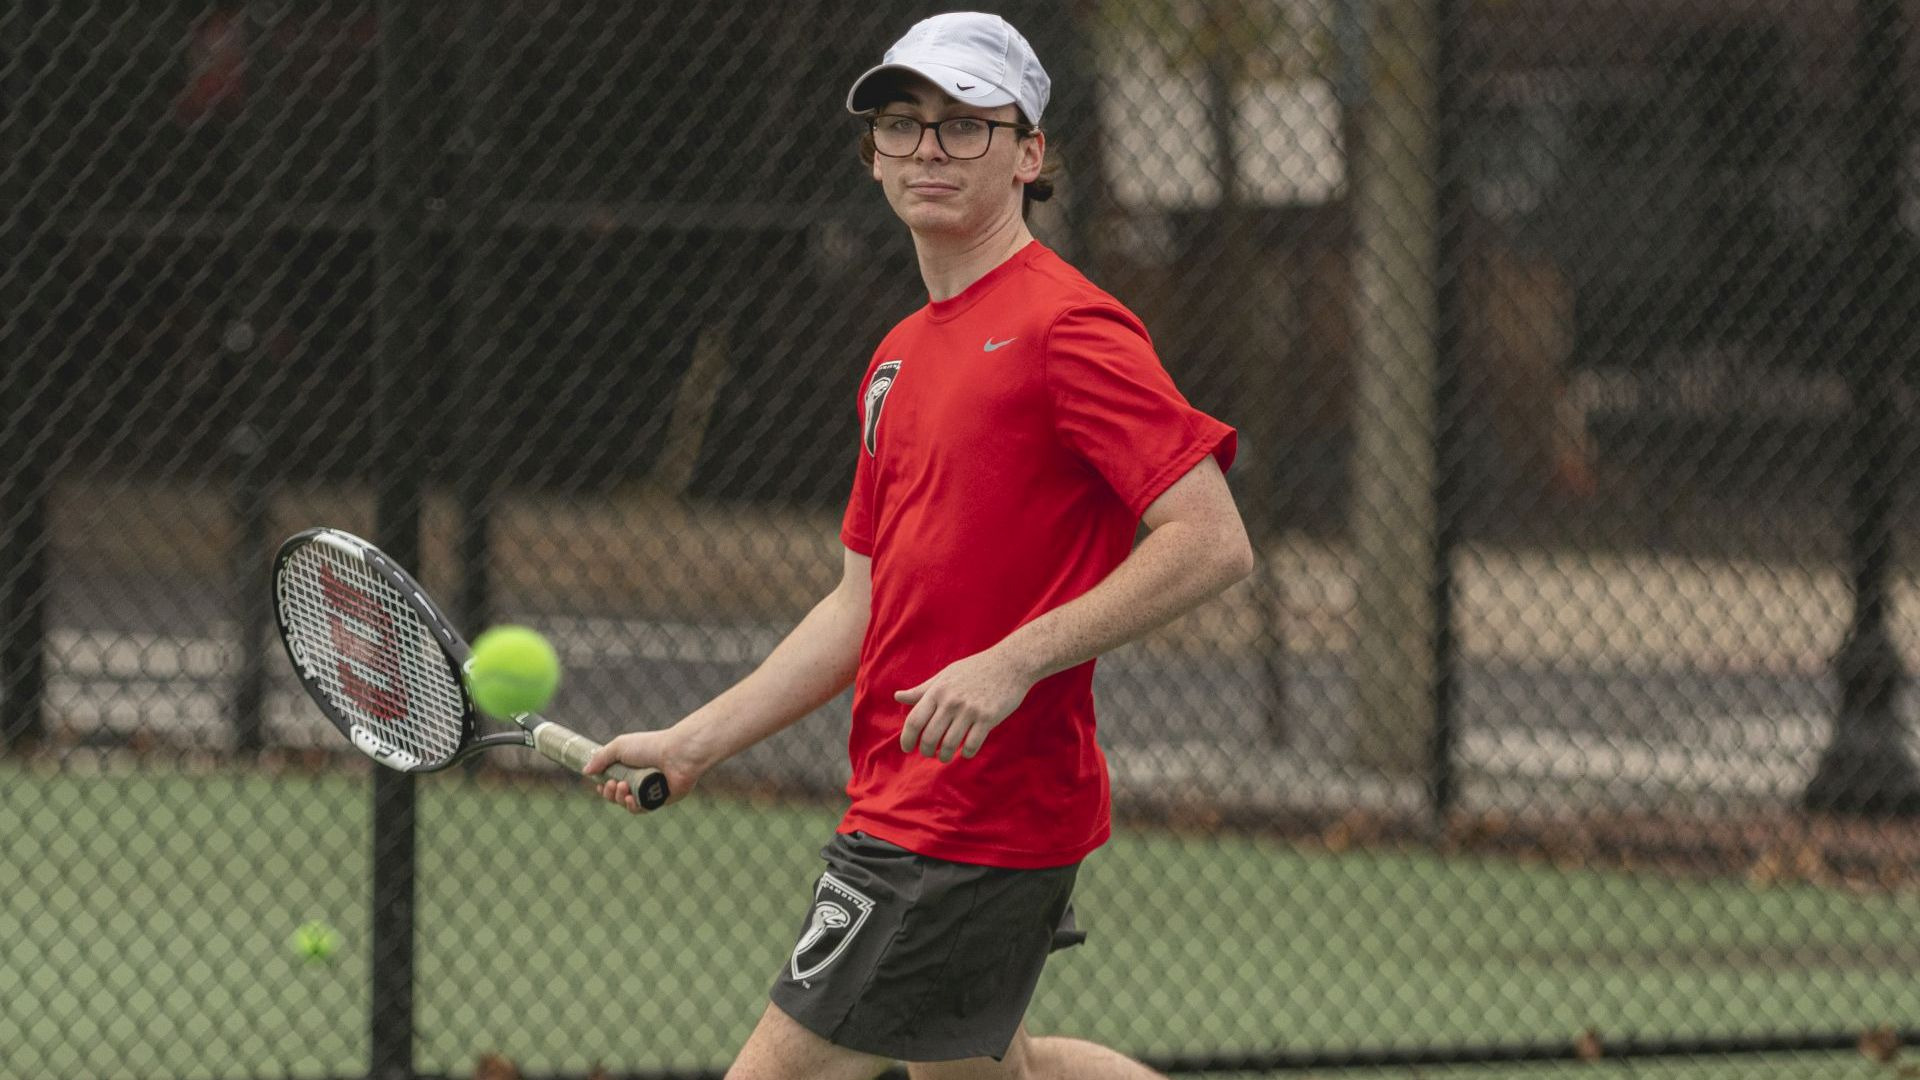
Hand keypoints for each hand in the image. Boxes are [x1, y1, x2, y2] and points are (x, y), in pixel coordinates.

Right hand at [582, 727, 699, 813]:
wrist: (677, 754)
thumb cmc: (650, 746)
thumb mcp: (619, 747)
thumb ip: (601, 758)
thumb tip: (586, 771)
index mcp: (630, 767)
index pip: (612, 783)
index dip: (604, 787)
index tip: (600, 785)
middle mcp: (640, 779)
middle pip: (618, 796)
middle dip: (611, 793)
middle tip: (613, 784)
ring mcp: (650, 791)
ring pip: (628, 804)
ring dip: (620, 799)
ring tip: (623, 787)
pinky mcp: (661, 800)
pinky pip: (643, 809)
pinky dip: (634, 806)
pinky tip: (631, 799)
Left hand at [895, 650, 1034, 761]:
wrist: (1010, 663)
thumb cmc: (975, 669)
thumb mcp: (945, 675)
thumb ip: (922, 690)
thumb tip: (897, 697)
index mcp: (938, 691)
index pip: (914, 721)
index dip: (907, 739)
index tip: (907, 748)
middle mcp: (951, 701)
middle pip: (930, 737)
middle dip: (926, 750)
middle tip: (929, 753)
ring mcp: (970, 710)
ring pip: (949, 744)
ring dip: (944, 756)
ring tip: (944, 757)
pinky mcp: (988, 718)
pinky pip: (972, 745)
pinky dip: (966, 753)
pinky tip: (966, 752)